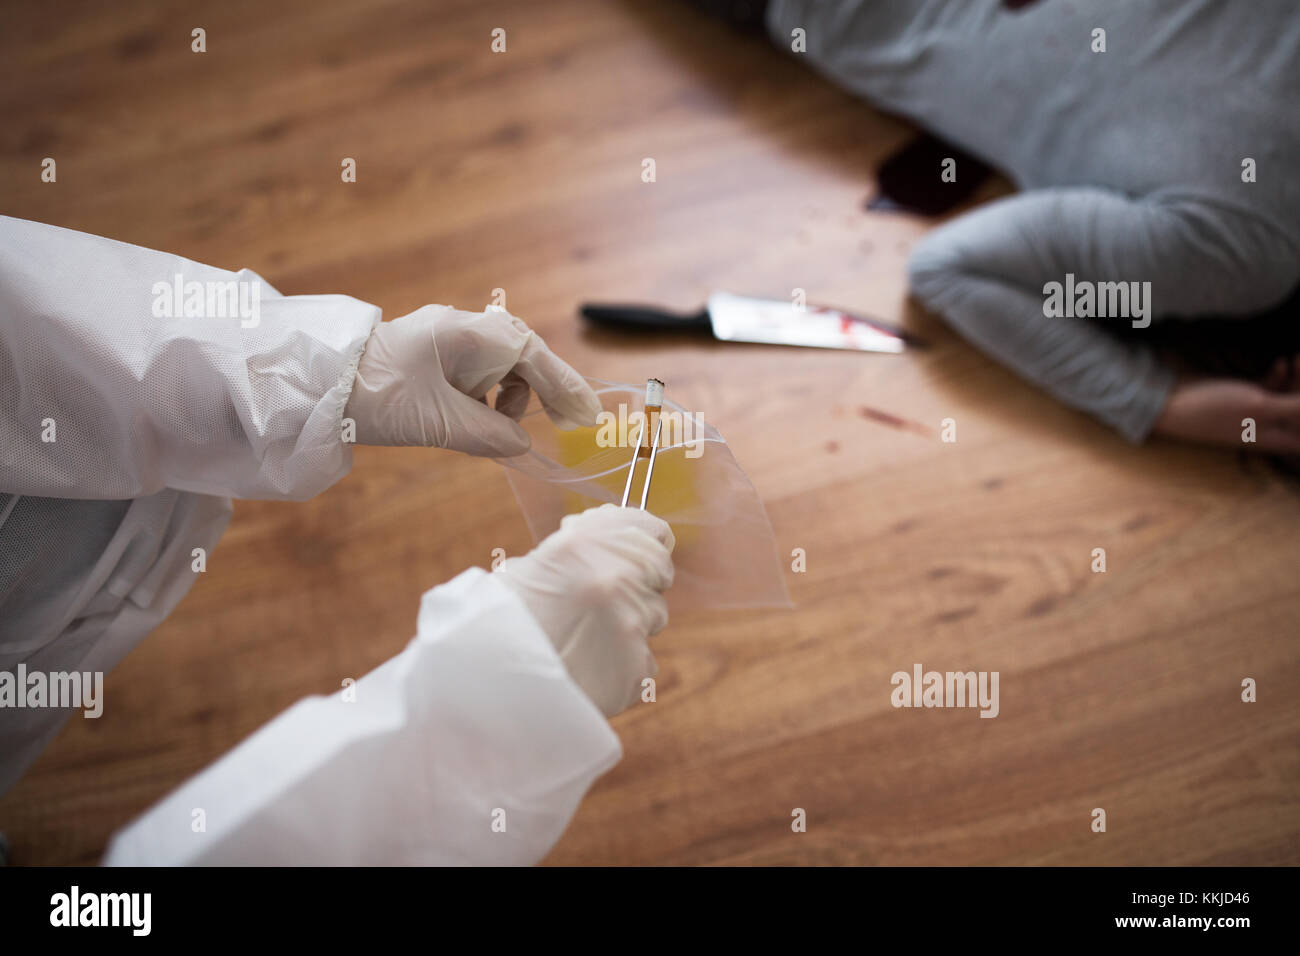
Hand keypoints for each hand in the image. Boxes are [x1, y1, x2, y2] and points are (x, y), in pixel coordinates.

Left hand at [344, 305, 601, 454]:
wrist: (318, 386)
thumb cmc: (376, 395)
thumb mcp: (440, 423)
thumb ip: (490, 434)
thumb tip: (524, 444)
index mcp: (469, 334)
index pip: (533, 356)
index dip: (564, 387)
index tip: (586, 417)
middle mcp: (465, 329)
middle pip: (524, 358)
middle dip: (542, 392)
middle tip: (563, 426)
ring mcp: (450, 339)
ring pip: (502, 368)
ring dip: (508, 399)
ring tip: (491, 431)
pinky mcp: (437, 355)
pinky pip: (478, 375)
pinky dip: (487, 399)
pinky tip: (476, 421)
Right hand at [495, 504, 675, 717]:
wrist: (484, 683)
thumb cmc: (502, 621)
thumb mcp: (533, 565)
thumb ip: (584, 545)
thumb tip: (621, 534)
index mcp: (583, 544)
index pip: (653, 530)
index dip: (644, 544)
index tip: (634, 556)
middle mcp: (613, 579)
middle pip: (657, 575)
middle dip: (636, 585)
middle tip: (599, 605)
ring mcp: (629, 626)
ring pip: (651, 620)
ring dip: (626, 627)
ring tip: (582, 641)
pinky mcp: (636, 669)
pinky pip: (642, 662)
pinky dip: (620, 666)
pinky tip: (585, 669)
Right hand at [1153, 373, 1299, 452]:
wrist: (1172, 403)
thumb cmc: (1214, 410)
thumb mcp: (1260, 407)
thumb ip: (1296, 407)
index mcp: (1277, 438)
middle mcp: (1270, 428)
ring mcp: (1257, 412)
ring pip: (1290, 397)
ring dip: (1297, 379)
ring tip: (1297, 358)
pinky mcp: (1245, 398)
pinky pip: (1272, 388)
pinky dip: (1280, 376)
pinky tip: (1281, 362)